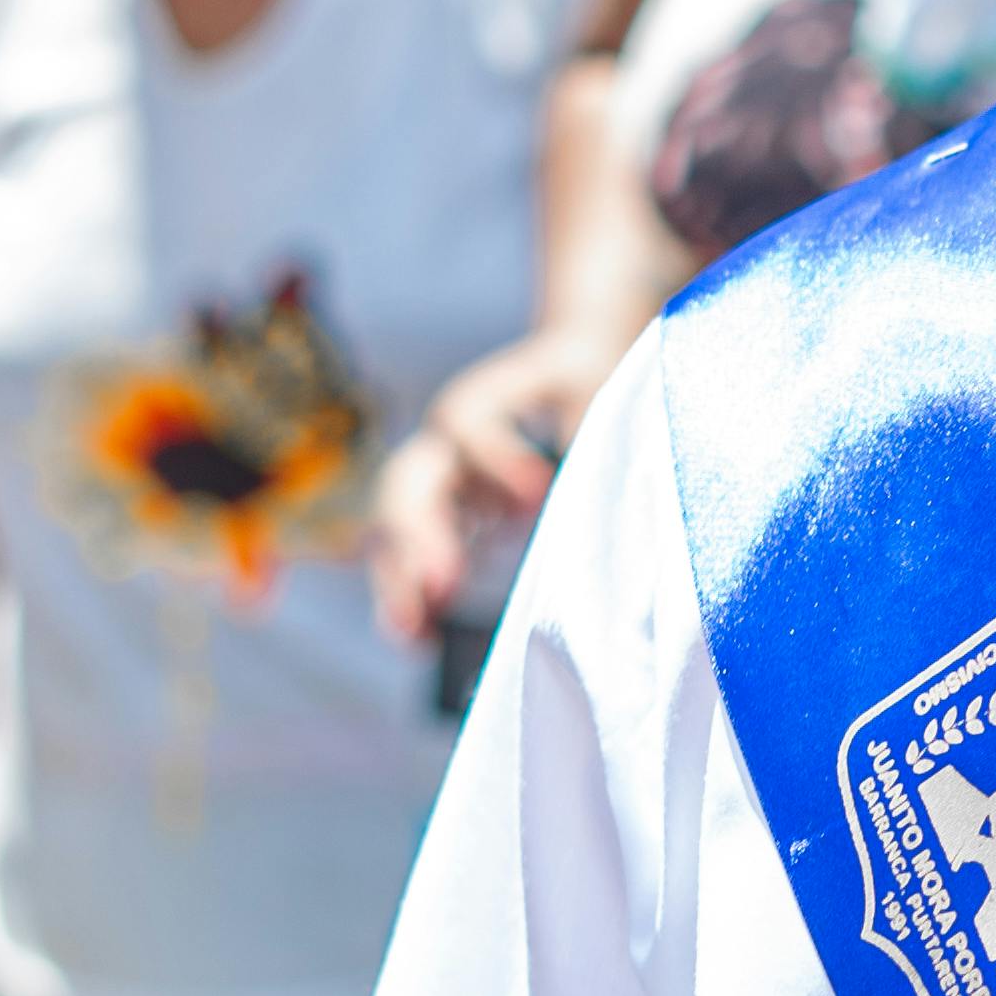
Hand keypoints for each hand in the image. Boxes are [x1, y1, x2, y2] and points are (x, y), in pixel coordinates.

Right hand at [369, 336, 577, 642]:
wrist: (571, 359)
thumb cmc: (588, 382)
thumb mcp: (600, 397)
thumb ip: (590, 436)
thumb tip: (596, 501)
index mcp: (484, 396)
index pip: (468, 421)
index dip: (496, 457)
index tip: (536, 495)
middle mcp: (445, 435)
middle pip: (411, 479)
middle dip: (420, 534)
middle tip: (444, 586)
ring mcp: (434, 471)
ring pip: (394, 522)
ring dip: (399, 574)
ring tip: (413, 629)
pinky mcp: (438, 505)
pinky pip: (405, 548)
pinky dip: (408, 589)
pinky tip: (418, 636)